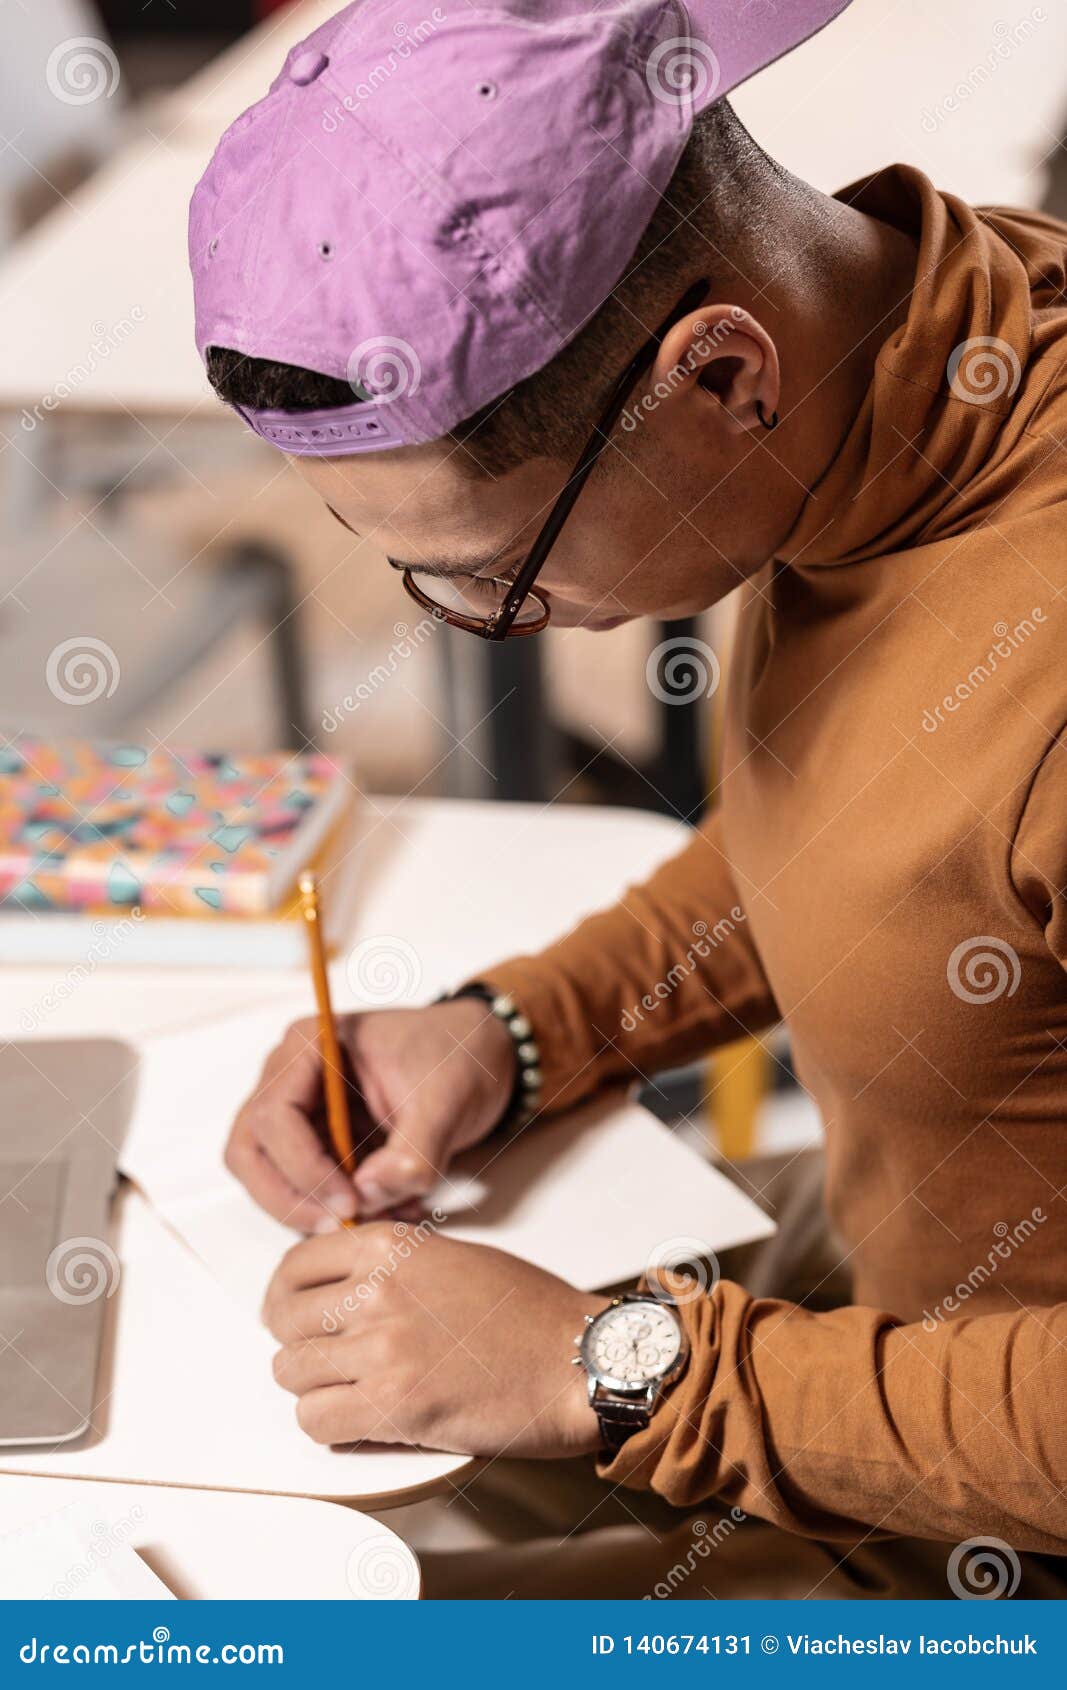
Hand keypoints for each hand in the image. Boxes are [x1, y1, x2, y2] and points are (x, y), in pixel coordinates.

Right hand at [225, 1000, 516, 1230]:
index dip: (304, 1168)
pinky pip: (303, 1187)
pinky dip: (335, 1209)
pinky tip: (389, 1208)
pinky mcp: (316, 1140)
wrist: (482, 1056)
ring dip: (311, 1210)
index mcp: (312, 1044)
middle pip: (251, 1151)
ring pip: (268, 1176)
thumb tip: (369, 1195)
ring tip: (379, 1216)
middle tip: (341, 1225)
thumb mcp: (448, 1101)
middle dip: (291, 1198)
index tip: (350, 1201)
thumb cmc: (459, 1057)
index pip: (275, 1116)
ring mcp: (299, 1109)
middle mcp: (291, 1074)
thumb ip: (414, 1152)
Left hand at [263, 1224, 607, 1458]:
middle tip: (326, 1361)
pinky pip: (316, 1421)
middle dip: (301, 1345)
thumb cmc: (529, 1311)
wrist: (578, 1358)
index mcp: (390, 1247)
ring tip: (351, 1392)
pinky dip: (330, 1426)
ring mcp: (382, 1349)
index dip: (286, 1297)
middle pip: (285, 1323)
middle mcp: (378, 1291)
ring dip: (316, 1388)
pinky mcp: (394, 1407)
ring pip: (292, 1373)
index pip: (294, 1267)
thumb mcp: (452, 1257)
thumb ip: (392, 1265)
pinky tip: (360, 1420)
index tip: (293, 1315)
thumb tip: (340, 1286)